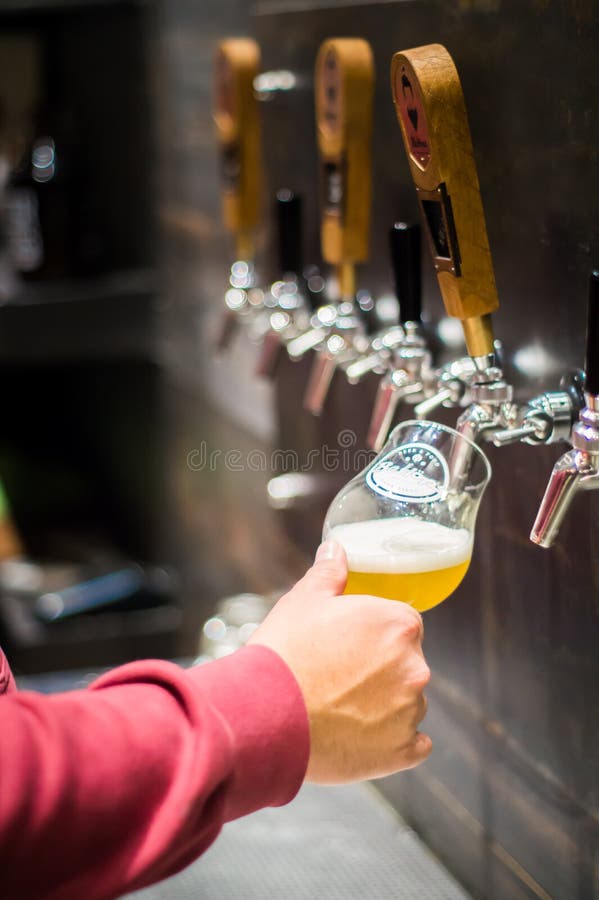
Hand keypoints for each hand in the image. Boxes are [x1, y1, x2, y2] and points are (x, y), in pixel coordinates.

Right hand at [248, 539, 430, 783]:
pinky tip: (361, 736)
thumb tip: (337, 549)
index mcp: (399, 624)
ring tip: (339, 707)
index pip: (403, 623)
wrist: (265, 716)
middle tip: (339, 674)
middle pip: (407, 663)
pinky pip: (411, 746)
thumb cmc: (285, 652)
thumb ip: (330, 572)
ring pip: (407, 704)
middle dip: (380, 667)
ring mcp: (410, 714)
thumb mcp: (304, 600)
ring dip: (384, 704)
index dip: (375, 632)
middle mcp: (416, 667)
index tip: (350, 642)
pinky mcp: (400, 753)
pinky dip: (392, 742)